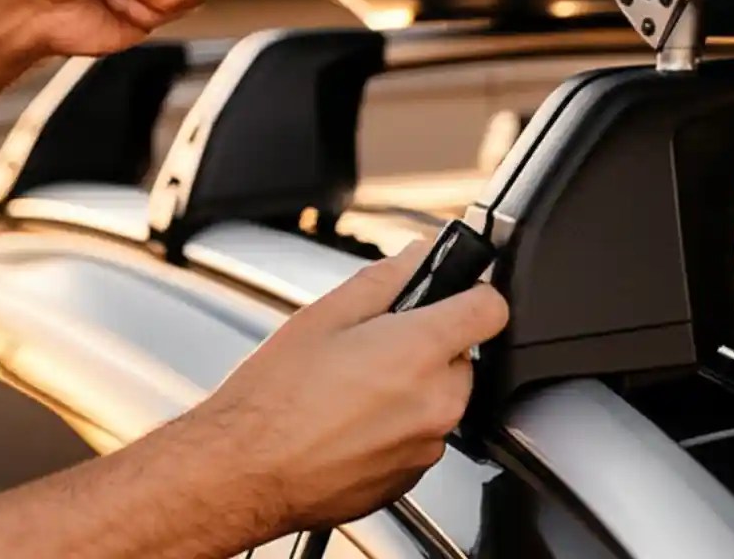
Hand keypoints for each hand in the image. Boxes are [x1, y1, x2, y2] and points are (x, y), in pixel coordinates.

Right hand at [185, 240, 508, 530]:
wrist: (242, 474)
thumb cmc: (271, 402)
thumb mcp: (324, 316)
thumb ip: (387, 278)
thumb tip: (420, 256)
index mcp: (420, 352)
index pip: (491, 308)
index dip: (472, 293)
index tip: (455, 293)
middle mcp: (437, 402)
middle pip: (461, 356)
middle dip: (427, 345)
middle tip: (371, 347)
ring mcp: (427, 445)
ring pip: (440, 398)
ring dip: (411, 388)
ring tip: (351, 389)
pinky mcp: (411, 477)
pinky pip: (420, 436)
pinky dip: (397, 425)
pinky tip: (350, 421)